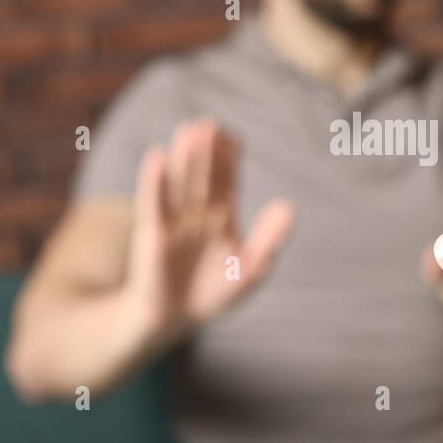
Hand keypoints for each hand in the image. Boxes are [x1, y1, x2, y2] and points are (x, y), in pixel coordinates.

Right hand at [124, 118, 296, 349]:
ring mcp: (174, 221)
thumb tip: (289, 206)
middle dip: (207, 152)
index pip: (227, 181)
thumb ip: (270, 239)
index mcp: (222, 215)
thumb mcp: (251, 268)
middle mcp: (197, 212)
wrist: (178, 317)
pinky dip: (155, 183)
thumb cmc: (216, 291)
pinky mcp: (152, 236)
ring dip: (184, 159)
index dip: (229, 159)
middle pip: (203, 176)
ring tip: (189, 131)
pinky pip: (154, 205)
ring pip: (181, 184)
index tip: (233, 137)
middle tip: (209, 124)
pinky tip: (157, 158)